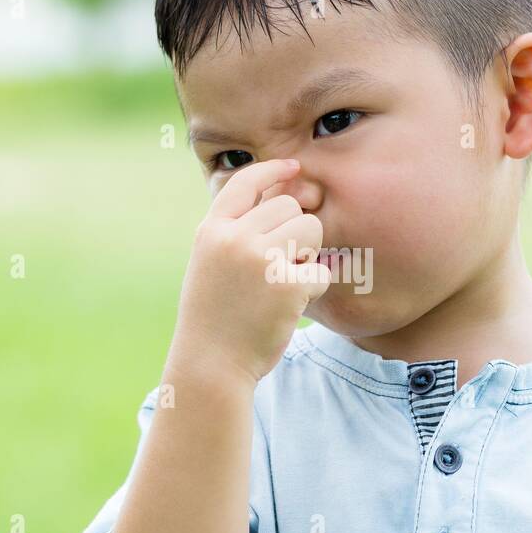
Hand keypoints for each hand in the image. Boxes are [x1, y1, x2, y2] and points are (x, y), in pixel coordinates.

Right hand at [173, 158, 331, 384]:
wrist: (210, 365)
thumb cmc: (214, 318)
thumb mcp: (210, 265)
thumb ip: (236, 232)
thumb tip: (285, 198)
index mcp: (211, 231)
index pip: (245, 183)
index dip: (273, 171)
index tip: (294, 167)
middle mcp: (233, 238)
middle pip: (289, 206)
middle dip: (297, 232)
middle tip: (283, 265)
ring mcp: (259, 260)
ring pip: (310, 230)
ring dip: (308, 255)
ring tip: (285, 282)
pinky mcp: (286, 285)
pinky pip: (321, 270)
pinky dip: (314, 288)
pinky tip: (291, 306)